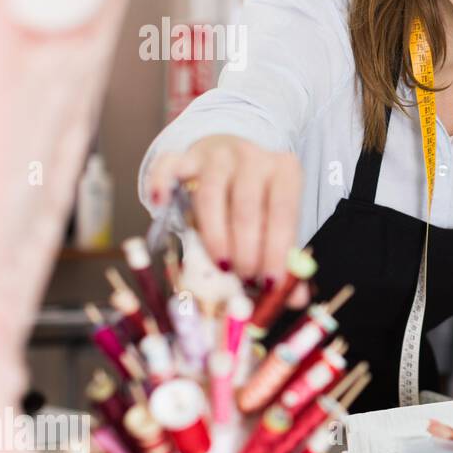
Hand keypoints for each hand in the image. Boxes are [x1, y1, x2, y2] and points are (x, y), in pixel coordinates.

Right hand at [146, 135, 307, 301]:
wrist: (233, 158)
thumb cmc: (260, 198)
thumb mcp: (278, 221)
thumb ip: (285, 257)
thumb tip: (294, 298)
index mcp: (285, 170)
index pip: (283, 212)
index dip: (276, 250)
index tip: (269, 283)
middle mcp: (252, 157)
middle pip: (246, 207)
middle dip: (245, 249)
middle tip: (243, 277)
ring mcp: (216, 155)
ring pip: (209, 196)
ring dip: (214, 236)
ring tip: (220, 266)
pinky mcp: (185, 156)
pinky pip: (168, 167)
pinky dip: (160, 185)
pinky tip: (158, 207)